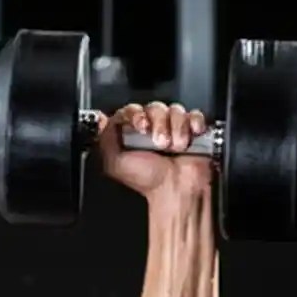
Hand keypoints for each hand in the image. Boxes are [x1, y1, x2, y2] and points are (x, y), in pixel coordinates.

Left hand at [95, 102, 210, 197]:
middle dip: (159, 124)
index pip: (132, 110)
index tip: (142, 126)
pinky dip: (193, 122)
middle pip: (155, 108)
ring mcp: (173, 128)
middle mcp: (153, 128)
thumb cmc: (147, 180)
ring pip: (175, 110)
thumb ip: (106, 140)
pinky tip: (191, 135)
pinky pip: (194, 115)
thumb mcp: (115, 163)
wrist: (176, 189)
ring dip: (176, 128)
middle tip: (160, 144)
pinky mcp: (192, 130)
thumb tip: (102, 121)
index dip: (136, 114)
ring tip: (175, 147)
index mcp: (133, 133)